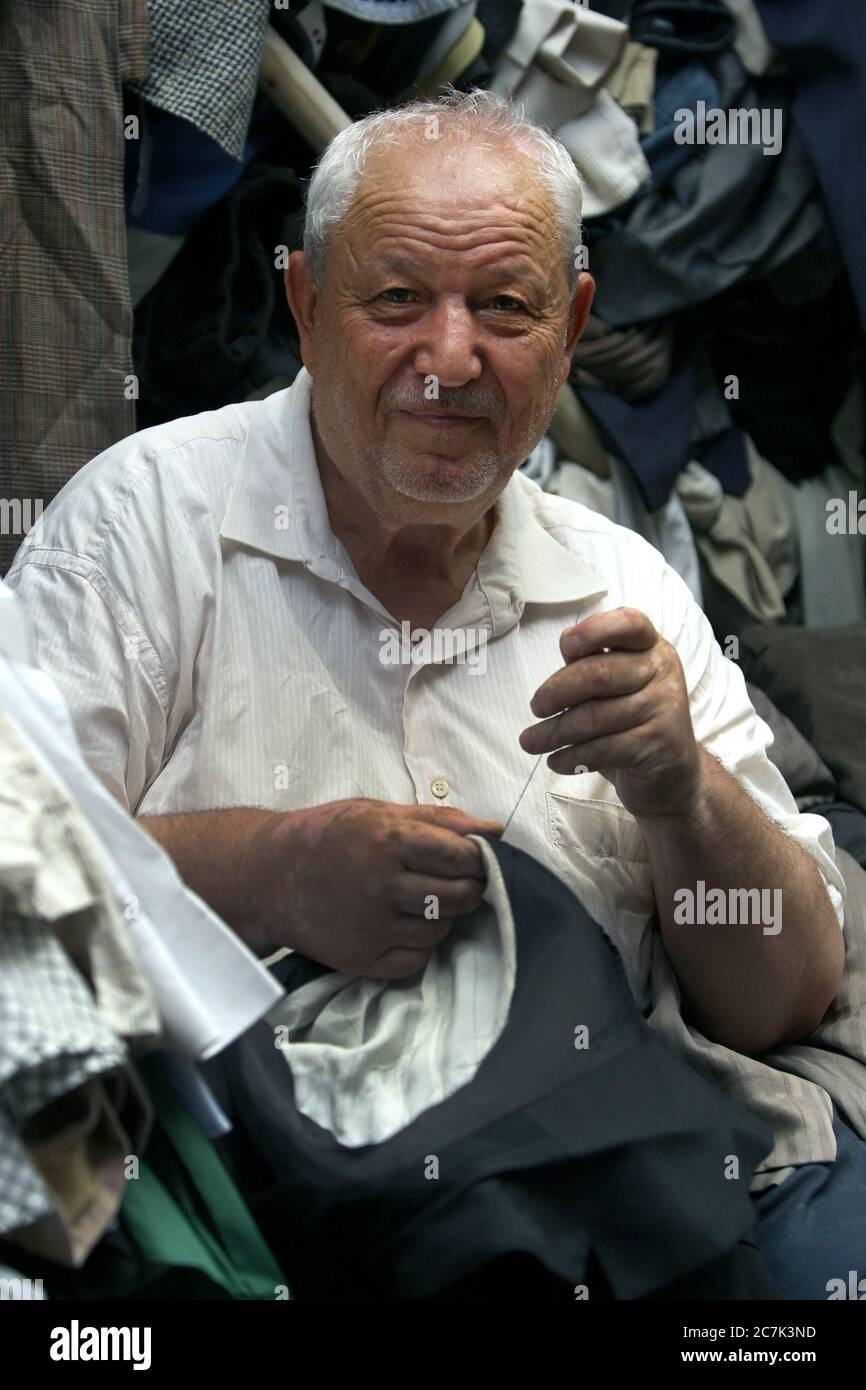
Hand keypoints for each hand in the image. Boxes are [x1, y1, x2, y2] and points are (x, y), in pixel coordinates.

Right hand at [243, 798, 501, 977]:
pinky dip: (419, 945)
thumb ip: (440, 820)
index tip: (474, 859)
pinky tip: (403, 925)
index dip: (477, 859)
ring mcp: (372, 927)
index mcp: (389, 841)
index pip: (462, 857)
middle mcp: (382, 886)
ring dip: (442, 916)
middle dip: (469, 888)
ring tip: (420, 900)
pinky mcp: (362, 959)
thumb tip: (495, 829)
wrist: (268, 876)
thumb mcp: (380, 811)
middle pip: (459, 896)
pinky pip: (417, 960)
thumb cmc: (330, 835)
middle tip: (457, 882)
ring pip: (441, 929)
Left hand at [518, 607, 700, 819]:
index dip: (594, 630)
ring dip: (554, 732)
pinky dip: (572, 757)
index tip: (565, 646)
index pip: (629, 623)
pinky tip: (556, 761)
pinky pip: (603, 749)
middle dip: (556, 691)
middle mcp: (662, 671)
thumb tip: (566, 647)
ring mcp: (664, 707)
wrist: (672, 773)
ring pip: (595, 717)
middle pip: (598, 674)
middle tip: (536, 707)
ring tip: (530, 742)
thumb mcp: (618, 685)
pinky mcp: (658, 744)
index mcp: (650, 647)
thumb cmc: (633, 721)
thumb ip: (594, 663)